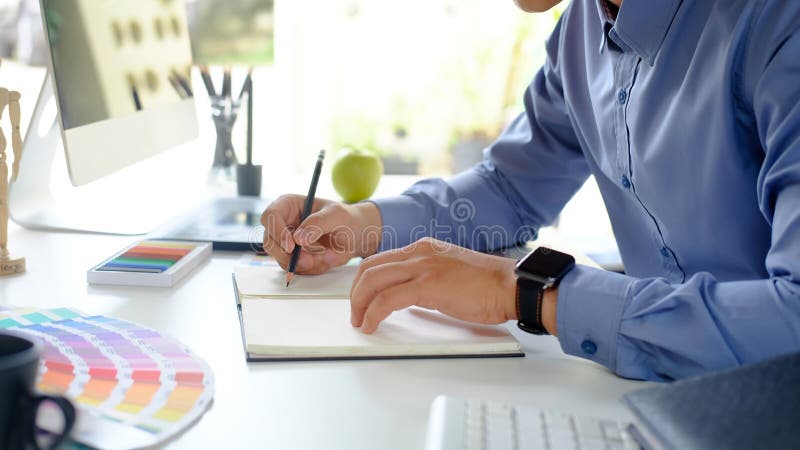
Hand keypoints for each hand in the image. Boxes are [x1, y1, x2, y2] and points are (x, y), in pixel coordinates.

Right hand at [261, 195, 381, 274]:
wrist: (355, 235)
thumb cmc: (345, 218)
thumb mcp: (336, 215)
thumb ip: (318, 223)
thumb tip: (298, 238)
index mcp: (288, 205)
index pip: (270, 216)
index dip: (277, 232)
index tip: (292, 245)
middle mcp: (283, 224)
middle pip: (270, 242)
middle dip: (289, 255)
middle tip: (310, 260)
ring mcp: (286, 243)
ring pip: (281, 259)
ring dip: (305, 263)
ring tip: (327, 255)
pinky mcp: (294, 258)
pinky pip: (295, 269)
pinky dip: (312, 269)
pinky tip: (326, 259)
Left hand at [350, 237, 518, 332]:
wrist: (509, 285)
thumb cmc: (486, 285)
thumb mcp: (447, 274)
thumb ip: (425, 281)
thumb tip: (408, 298)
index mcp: (423, 248)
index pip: (380, 260)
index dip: (364, 282)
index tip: (361, 300)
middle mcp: (419, 252)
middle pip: (369, 268)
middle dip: (356, 293)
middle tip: (355, 313)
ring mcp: (423, 267)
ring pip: (372, 280)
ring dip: (360, 304)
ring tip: (360, 322)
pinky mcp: (428, 285)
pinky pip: (388, 299)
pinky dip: (373, 313)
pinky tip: (372, 325)